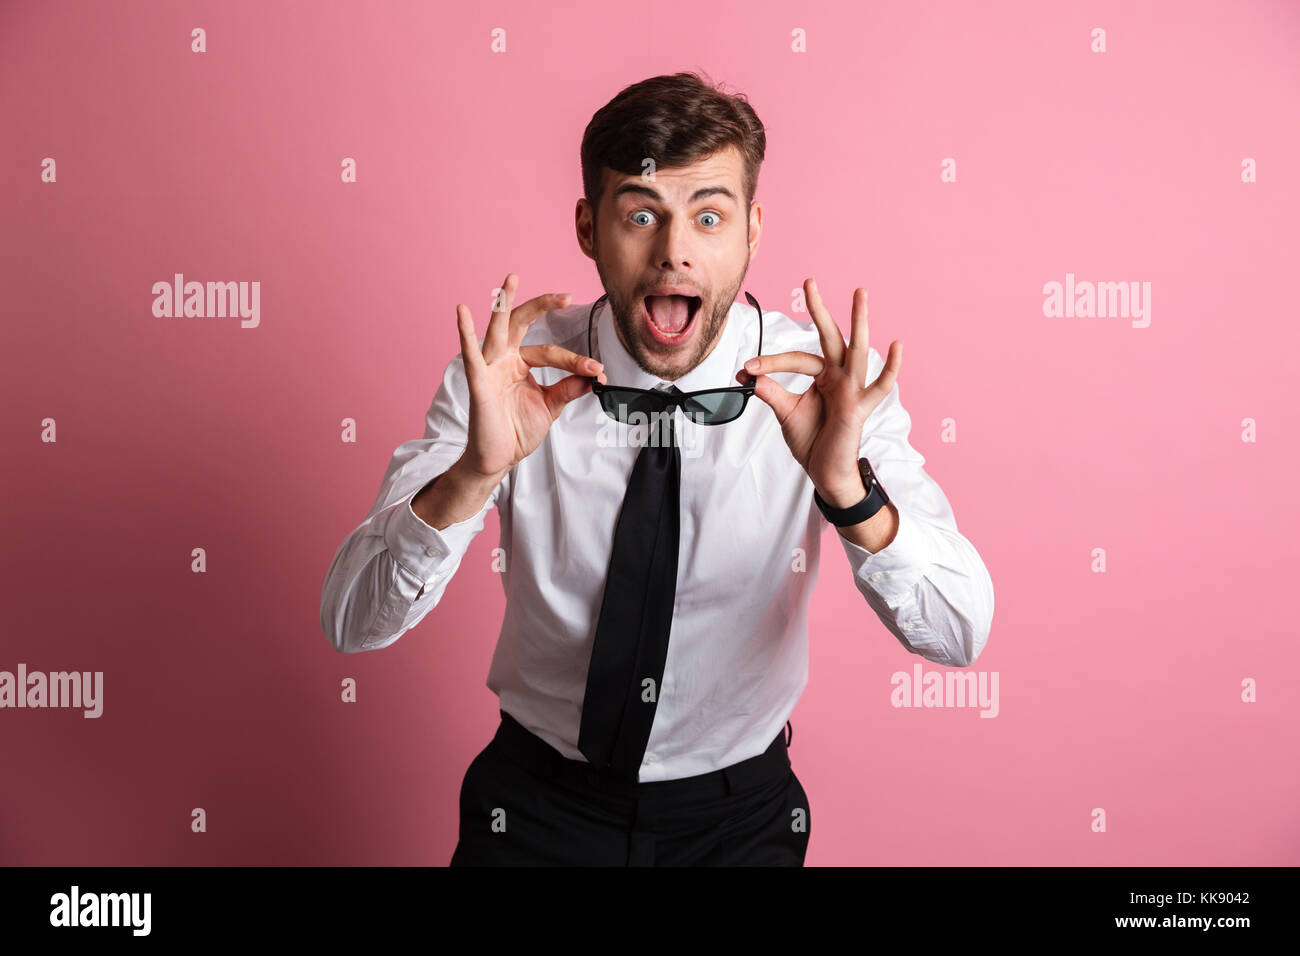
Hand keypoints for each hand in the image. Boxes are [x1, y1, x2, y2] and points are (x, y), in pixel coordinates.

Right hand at [456, 273, 605, 480]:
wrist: (499, 458)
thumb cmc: (517, 430)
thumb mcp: (551, 406)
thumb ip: (569, 388)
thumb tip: (593, 376)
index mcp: (521, 363)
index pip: (551, 352)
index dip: (576, 361)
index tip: (598, 371)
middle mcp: (504, 359)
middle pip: (523, 323)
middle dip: (542, 306)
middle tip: (566, 296)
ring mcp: (490, 368)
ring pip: (498, 330)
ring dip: (504, 304)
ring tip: (511, 280)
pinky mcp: (478, 382)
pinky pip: (471, 355)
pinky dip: (465, 333)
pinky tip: (462, 312)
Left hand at [736, 278, 900, 502]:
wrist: (825, 472)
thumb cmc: (812, 440)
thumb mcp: (786, 412)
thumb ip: (770, 392)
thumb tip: (749, 376)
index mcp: (823, 375)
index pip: (797, 358)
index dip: (770, 363)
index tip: (746, 371)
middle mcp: (839, 376)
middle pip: (829, 337)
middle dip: (819, 310)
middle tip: (809, 281)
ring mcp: (853, 389)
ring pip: (856, 351)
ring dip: (858, 322)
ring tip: (860, 294)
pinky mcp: (861, 408)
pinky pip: (880, 387)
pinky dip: (890, 368)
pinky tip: (897, 346)